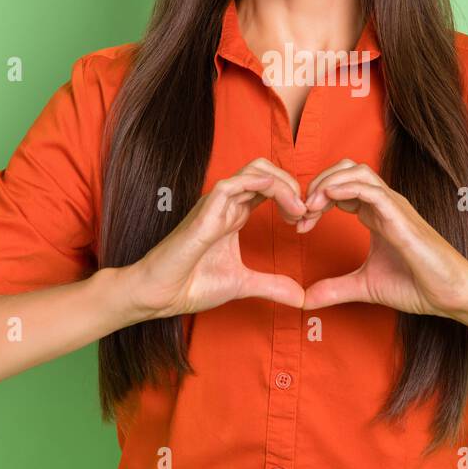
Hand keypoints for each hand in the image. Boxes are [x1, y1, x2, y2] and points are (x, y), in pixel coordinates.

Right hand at [120, 158, 307, 320]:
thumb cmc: (191, 284)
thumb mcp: (243, 284)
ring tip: (299, 210)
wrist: (160, 295)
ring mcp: (216, 204)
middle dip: (292, 184)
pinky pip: (235, 183)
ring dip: (284, 184)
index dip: (293, 196)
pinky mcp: (206, 210)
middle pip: (266, 170)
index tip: (306, 220)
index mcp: (235, 213)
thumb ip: (272, 286)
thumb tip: (301, 297)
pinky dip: (264, 185)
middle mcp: (227, 203)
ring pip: (255, 171)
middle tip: (306, 212)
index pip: (269, 187)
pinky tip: (282, 202)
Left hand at [297, 159, 467, 317]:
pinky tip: (327, 199)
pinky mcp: (401, 217)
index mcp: (375, 215)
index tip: (300, 224)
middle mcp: (384, 205)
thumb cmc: (417, 285)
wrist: (452, 295)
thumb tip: (304, 300)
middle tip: (301, 211)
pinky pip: (372, 190)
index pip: (340, 189)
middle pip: (345, 170)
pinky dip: (346, 188)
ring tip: (310, 206)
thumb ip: (335, 289)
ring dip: (327, 183)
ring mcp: (394, 207)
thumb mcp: (364, 287)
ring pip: (357, 173)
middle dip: (318, 183)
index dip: (316, 200)